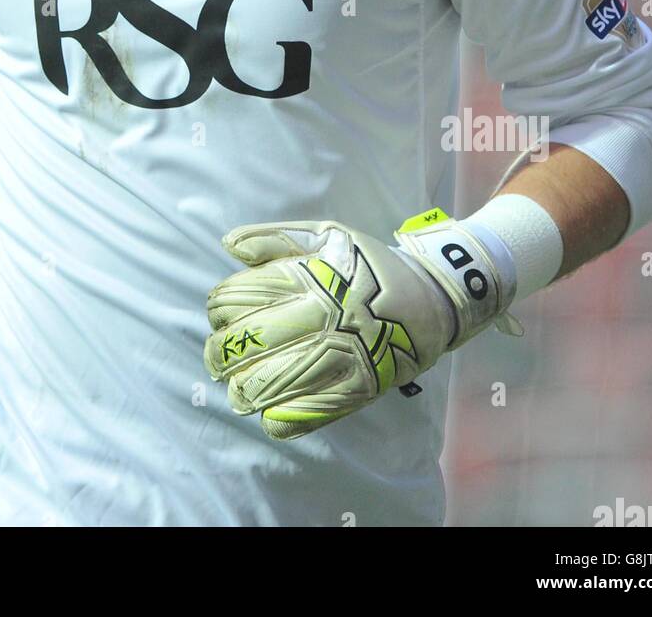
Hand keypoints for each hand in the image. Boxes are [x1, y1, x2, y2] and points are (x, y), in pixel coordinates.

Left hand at [203, 209, 521, 440]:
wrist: (433, 296)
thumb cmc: (370, 265)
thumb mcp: (327, 234)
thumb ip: (276, 238)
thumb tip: (229, 245)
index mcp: (308, 277)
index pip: (242, 296)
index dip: (220, 309)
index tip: (220, 316)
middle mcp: (321, 315)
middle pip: (252, 341)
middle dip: (223, 354)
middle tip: (218, 360)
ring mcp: (342, 354)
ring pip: (275, 380)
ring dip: (246, 390)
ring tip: (238, 392)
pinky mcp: (360, 387)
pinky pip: (314, 410)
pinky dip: (285, 418)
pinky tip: (270, 417)